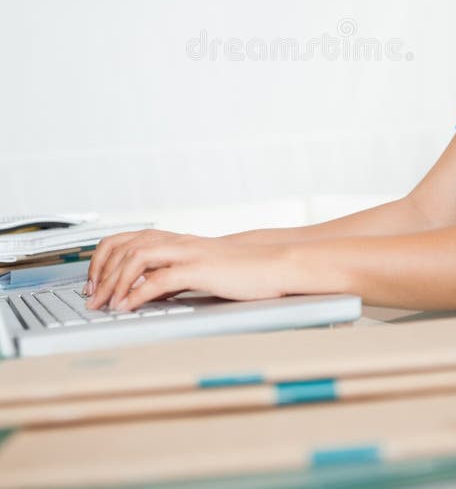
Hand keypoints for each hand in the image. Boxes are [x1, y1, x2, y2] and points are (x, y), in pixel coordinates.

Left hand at [85, 229, 288, 310]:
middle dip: (101, 273)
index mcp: (175, 240)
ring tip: (105, 304)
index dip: (103, 259)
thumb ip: (171, 275)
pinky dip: (138, 293)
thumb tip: (143, 293)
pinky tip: (129, 307)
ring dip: (114, 282)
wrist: (272, 264)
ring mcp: (188, 253)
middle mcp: (177, 241)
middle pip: (125, 246)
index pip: (126, 239)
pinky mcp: (200, 269)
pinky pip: (161, 278)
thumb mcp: (198, 270)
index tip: (93, 283)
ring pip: (137, 257)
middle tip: (91, 298)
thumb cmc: (239, 269)